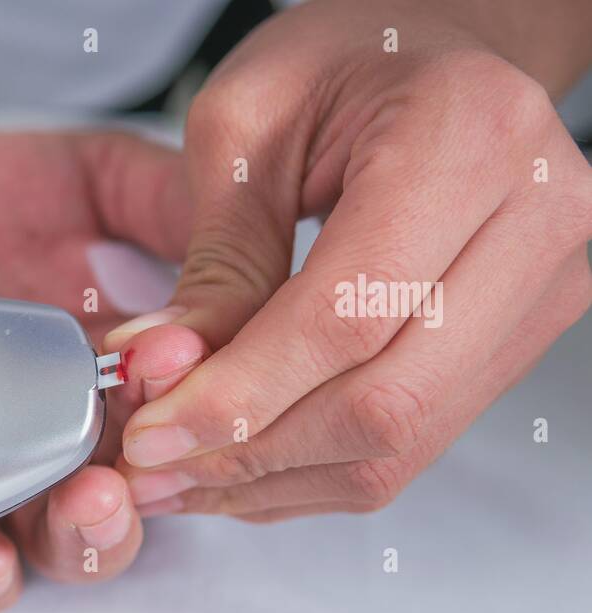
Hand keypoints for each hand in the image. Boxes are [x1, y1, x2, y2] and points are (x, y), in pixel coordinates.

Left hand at [0, 131, 201, 612]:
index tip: (186, 365)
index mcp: (127, 384)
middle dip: (142, 502)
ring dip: (76, 544)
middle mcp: (71, 447)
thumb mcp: (93, 179)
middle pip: (131, 509)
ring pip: (52, 553)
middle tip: (128, 479)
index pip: (185, 416)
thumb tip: (254, 229)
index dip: (198, 403)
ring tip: (79, 512)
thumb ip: (164, 202)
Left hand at [107, 0, 591, 521]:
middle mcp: (535, 219)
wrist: (435, 55)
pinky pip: (407, 446)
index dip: (240, 395)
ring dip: (270, 479)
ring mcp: (542, 290)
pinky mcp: (518, 342)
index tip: (149, 429)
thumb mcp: (243, 127)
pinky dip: (307, 471)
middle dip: (247, 453)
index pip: (348, 314)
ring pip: (397, 446)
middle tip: (150, 465)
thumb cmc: (341, 62)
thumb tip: (161, 375)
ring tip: (177, 474)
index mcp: (467, 137)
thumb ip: (214, 259)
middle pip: (384, 402)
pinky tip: (234, 465)